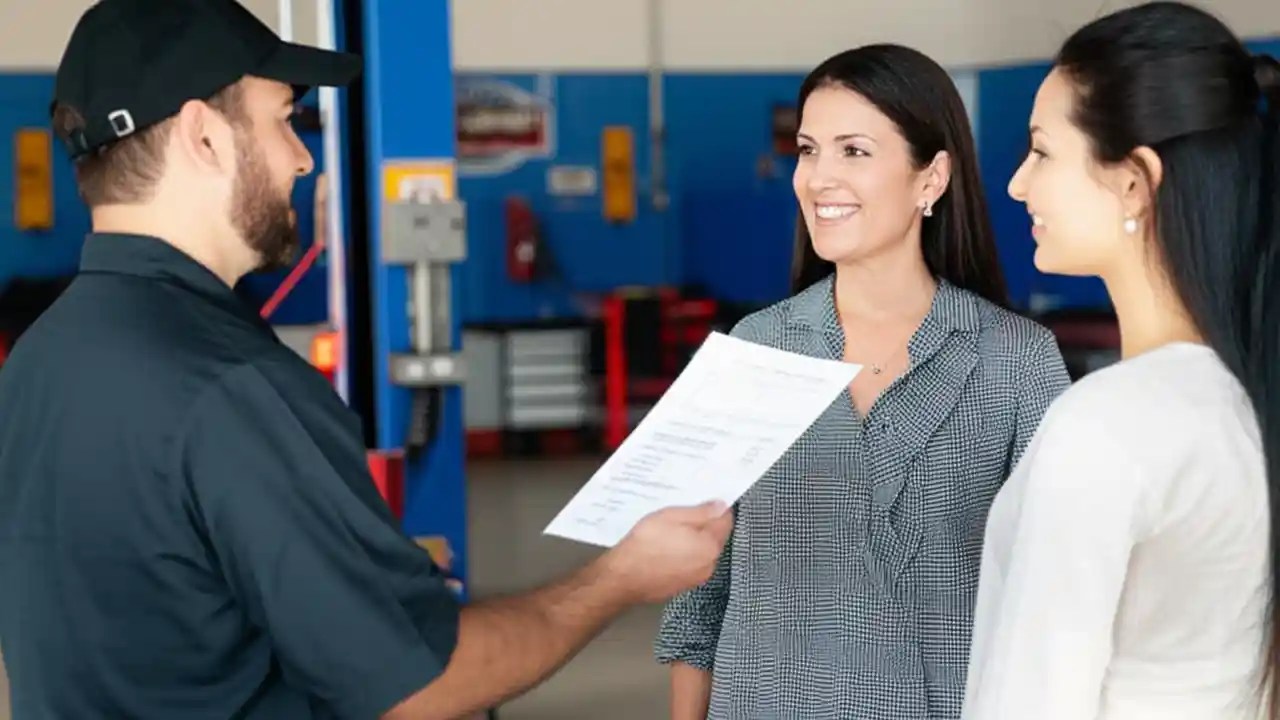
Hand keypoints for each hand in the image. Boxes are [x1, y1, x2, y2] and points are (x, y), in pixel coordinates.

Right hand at [603, 501, 733, 603]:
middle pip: (716, 536)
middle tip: (683, 513)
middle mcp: (709, 564)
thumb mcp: (671, 517)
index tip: (704, 500)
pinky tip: (667, 548)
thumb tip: (720, 506)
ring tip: (671, 531)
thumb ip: (700, 512)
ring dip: (694, 540)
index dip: (717, 507)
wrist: (624, 578)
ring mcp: (697, 577)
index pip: (726, 520)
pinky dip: (685, 554)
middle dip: (705, 524)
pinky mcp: (684, 585)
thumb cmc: (645, 545)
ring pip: (703, 551)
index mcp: (710, 545)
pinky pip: (692, 563)